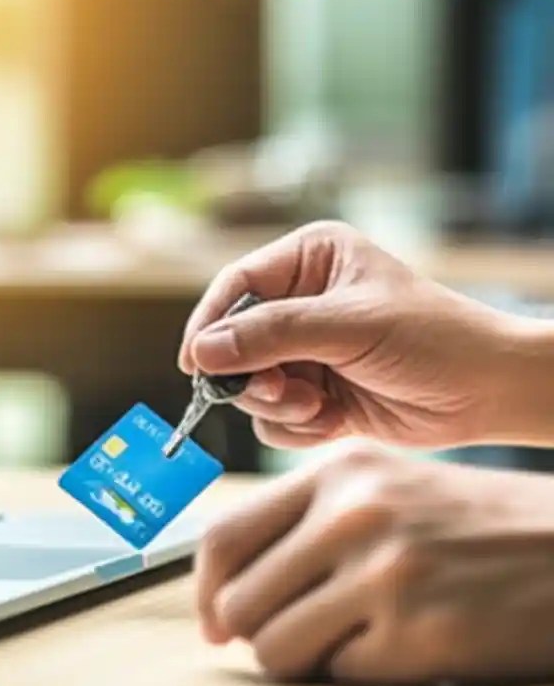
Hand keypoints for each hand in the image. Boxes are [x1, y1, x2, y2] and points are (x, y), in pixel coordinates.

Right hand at [179, 221, 553, 449]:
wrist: (489, 393)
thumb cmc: (433, 339)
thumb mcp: (348, 326)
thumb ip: (271, 335)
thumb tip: (202, 352)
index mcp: (308, 260)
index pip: (235, 286)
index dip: (210, 324)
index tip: (195, 363)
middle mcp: (300, 301)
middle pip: (233, 341)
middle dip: (253, 375)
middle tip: (282, 391)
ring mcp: (305, 350)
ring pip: (248, 385)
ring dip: (278, 404)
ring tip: (319, 406)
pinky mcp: (315, 393)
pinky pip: (273, 416)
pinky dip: (296, 426)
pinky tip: (334, 420)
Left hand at [197, 445, 553, 685]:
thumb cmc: (474, 529)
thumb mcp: (388, 492)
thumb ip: (306, 526)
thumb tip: (221, 599)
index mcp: (339, 472)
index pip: (224, 536)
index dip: (207, 592)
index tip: (215, 624)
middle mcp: (355, 513)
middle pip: (240, 602)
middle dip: (261, 634)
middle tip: (303, 639)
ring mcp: (388, 571)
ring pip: (276, 649)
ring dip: (303, 661)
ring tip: (351, 643)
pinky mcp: (423, 632)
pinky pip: (339, 676)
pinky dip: (358, 675)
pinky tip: (402, 650)